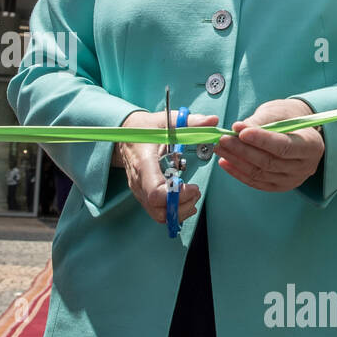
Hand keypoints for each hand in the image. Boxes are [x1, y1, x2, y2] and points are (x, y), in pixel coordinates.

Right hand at [115, 109, 219, 225]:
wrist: (124, 137)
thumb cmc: (144, 129)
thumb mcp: (167, 121)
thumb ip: (191, 122)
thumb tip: (212, 121)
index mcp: (144, 163)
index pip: (156, 193)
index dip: (178, 196)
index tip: (192, 186)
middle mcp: (139, 182)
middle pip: (158, 211)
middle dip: (182, 207)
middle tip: (195, 191)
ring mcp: (139, 191)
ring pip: (158, 215)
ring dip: (180, 211)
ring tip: (192, 194)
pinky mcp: (143, 196)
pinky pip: (157, 212)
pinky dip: (174, 210)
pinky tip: (183, 196)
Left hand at [215, 98, 324, 191]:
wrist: (296, 131)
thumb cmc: (288, 118)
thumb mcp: (278, 113)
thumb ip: (260, 121)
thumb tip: (238, 128)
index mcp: (312, 145)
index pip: (284, 146)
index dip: (261, 140)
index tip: (241, 132)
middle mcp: (305, 166)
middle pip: (270, 162)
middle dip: (243, 150)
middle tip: (223, 139)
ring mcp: (292, 179)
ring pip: (260, 173)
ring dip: (236, 161)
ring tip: (220, 148)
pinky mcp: (279, 186)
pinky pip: (256, 182)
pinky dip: (238, 172)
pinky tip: (225, 162)